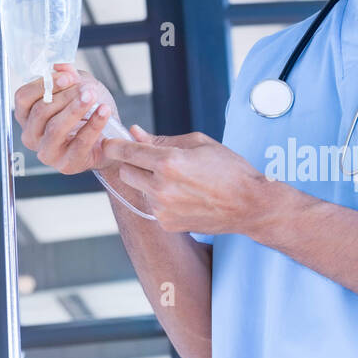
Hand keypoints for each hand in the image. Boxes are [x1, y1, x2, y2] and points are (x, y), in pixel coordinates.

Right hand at [14, 62, 121, 173]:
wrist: (108, 140)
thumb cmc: (87, 114)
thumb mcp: (77, 89)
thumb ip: (68, 76)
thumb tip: (62, 65)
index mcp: (27, 116)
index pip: (23, 97)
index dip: (43, 84)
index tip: (67, 77)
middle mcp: (31, 136)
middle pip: (41, 111)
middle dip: (65, 95)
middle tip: (86, 87)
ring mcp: (47, 153)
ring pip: (55, 127)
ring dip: (76, 108)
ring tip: (92, 96)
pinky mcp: (67, 164)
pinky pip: (80, 142)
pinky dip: (94, 123)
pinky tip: (104, 111)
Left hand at [100, 126, 270, 233]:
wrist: (249, 205)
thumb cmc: (229, 169)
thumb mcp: (199, 143)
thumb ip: (162, 139)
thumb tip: (135, 134)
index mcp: (169, 163)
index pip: (127, 152)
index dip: (114, 145)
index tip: (109, 142)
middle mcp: (161, 188)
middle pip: (125, 173)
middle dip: (133, 164)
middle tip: (152, 160)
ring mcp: (163, 209)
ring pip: (140, 189)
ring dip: (149, 181)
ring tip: (179, 180)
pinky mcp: (168, 223)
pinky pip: (153, 205)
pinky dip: (162, 198)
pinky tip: (185, 195)